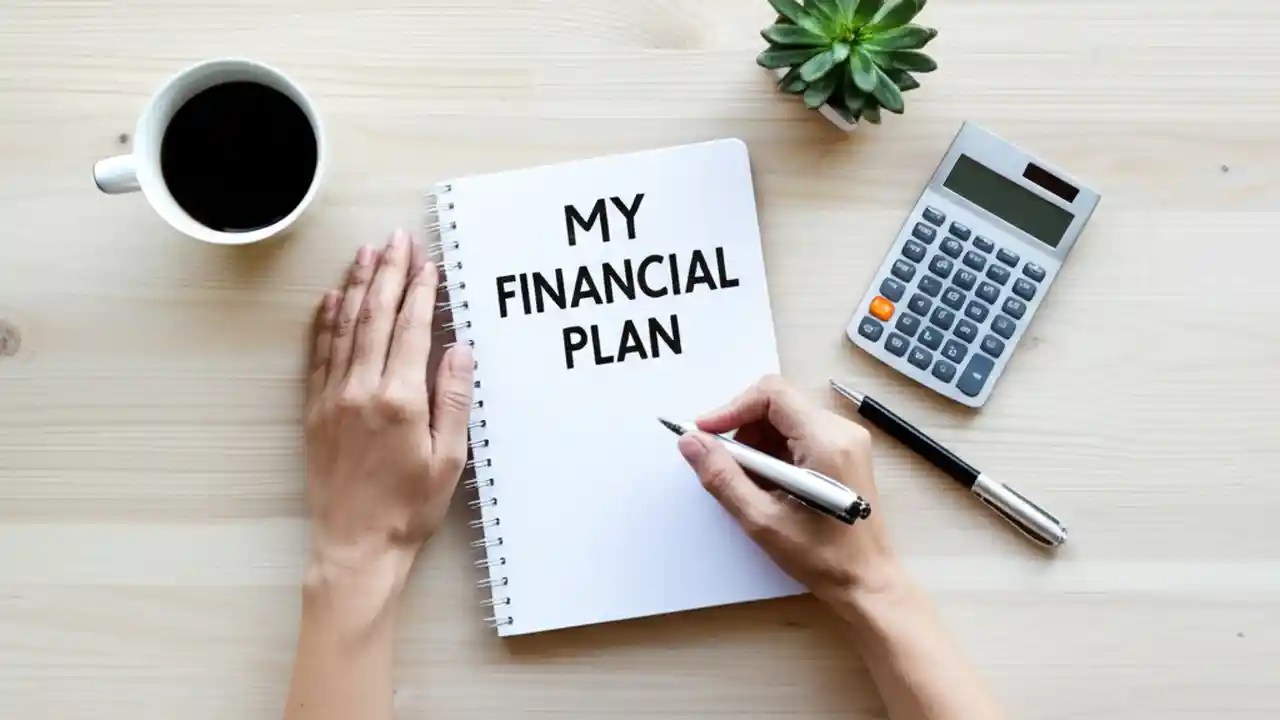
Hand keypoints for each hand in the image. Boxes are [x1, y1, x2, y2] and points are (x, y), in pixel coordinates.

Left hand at [305, 231, 473, 593]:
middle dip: (388, 274)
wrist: (355, 546)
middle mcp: (361, 390)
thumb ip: (454, 399)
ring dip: (355, 287)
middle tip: (396, 241)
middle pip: (375, 317)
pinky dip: (325, 322)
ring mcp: (333, 399)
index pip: (411, 329)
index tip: (428, 263)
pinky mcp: (315, 412)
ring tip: (365, 254)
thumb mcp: (449, 459)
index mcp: (400, 400)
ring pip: (344, 328)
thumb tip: (460, 350)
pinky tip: (330, 300)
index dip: (420, 292)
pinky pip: (319, 355)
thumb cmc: (409, 508)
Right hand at [677, 375, 898, 605]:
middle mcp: (841, 431)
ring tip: (750, 483)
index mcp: (826, 441)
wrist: (867, 582)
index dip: (732, 408)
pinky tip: (769, 485)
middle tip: (726, 465)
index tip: (705, 433)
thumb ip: (723, 477)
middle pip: (778, 403)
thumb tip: (691, 442)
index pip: (772, 394)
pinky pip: (798, 434)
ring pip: (785, 418)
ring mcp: (846, 439)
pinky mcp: (844, 451)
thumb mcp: (762, 520)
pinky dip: (774, 452)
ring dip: (757, 443)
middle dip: (743, 429)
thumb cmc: (823, 558)